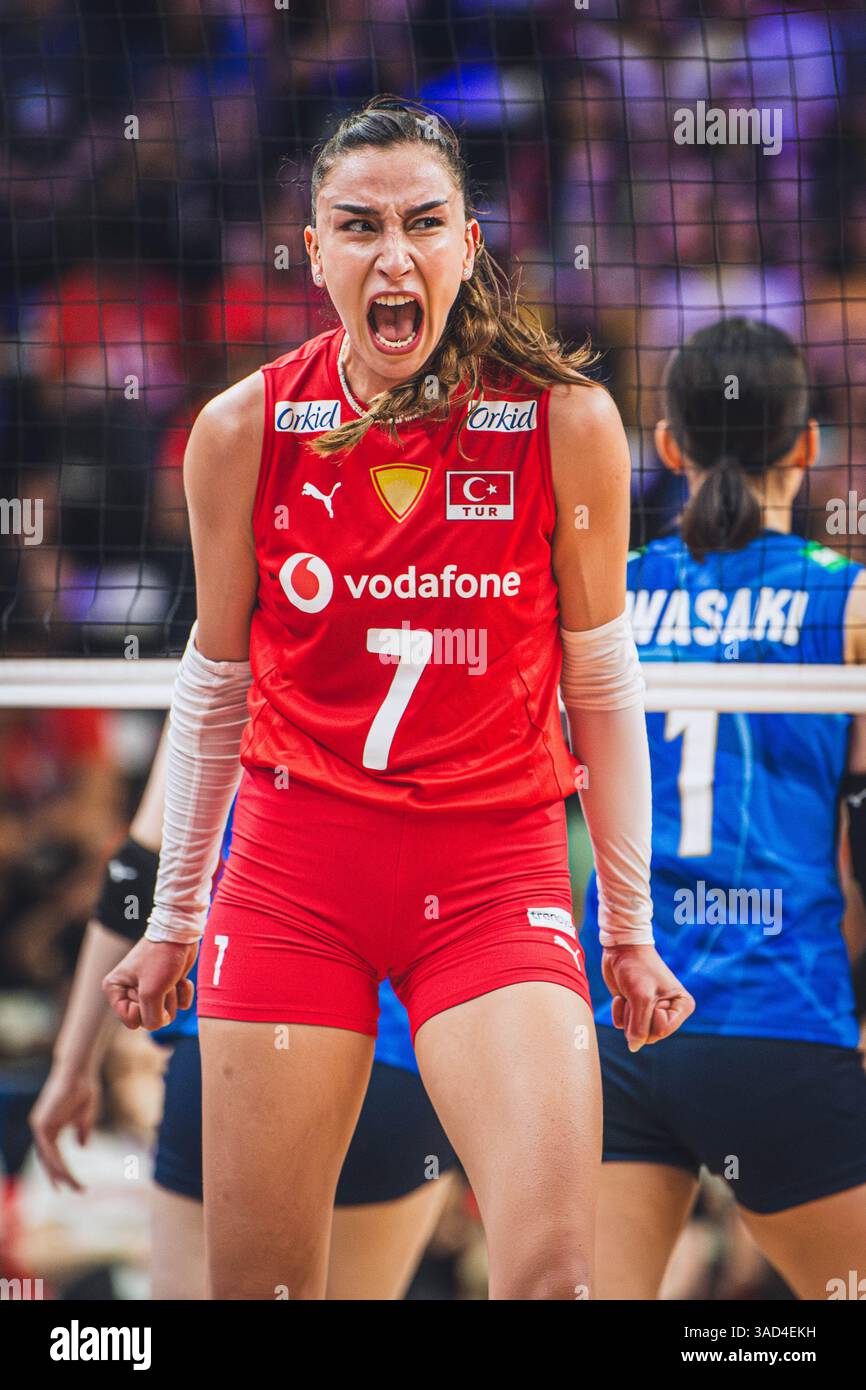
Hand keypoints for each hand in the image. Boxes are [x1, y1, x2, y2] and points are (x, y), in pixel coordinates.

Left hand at [29, 1065, 99, 1190]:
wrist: (79, 1072)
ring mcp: (40, 1126)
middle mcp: (44, 1128)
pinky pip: (46, 1149)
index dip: (62, 1171)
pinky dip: (54, 1162)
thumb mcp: (85, 1116)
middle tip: (75, 1190)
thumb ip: (82, 1131)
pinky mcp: (40, 1123)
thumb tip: (81, 1147)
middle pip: (49, 1160)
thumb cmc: (84, 1089)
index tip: (72, 1186)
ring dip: (59, 1173)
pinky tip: (64, 1172)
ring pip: (47, 1157)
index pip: (54, 1156)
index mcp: (53, 1127)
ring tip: (71, 1186)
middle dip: (61, 1177)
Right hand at [102, 936, 197, 1031]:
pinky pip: (179, 1005)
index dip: (145, 1009)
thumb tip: (159, 1025)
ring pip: (165, 1014)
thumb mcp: (151, 992)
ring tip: (170, 979)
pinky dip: (183, 993)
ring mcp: (148, 989)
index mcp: (114, 989)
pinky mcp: (167, 986)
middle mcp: (128, 990)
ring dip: (173, 997)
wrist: (181, 935)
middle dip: (161, 1002)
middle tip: (161, 982)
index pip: (132, 1021)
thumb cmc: (161, 958)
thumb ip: (151, 1018)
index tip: (147, 989)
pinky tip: (181, 979)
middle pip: (149, 1018)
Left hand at [601, 943, 693, 1051]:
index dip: (649, 1017)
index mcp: (681, 1006)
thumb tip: (633, 1048)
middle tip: (637, 995)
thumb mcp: (641, 998)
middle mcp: (669, 1011)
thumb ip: (639, 1027)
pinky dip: (618, 1011)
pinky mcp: (635, 1010)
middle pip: (648, 1035)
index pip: (661, 1030)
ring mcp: (651, 1012)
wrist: (620, 948)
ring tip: (630, 993)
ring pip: (634, 1033)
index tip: (650, 996)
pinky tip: (622, 995)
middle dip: (636, 1016)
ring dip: (626, 1013)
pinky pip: (623, 1025)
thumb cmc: (636, 968)